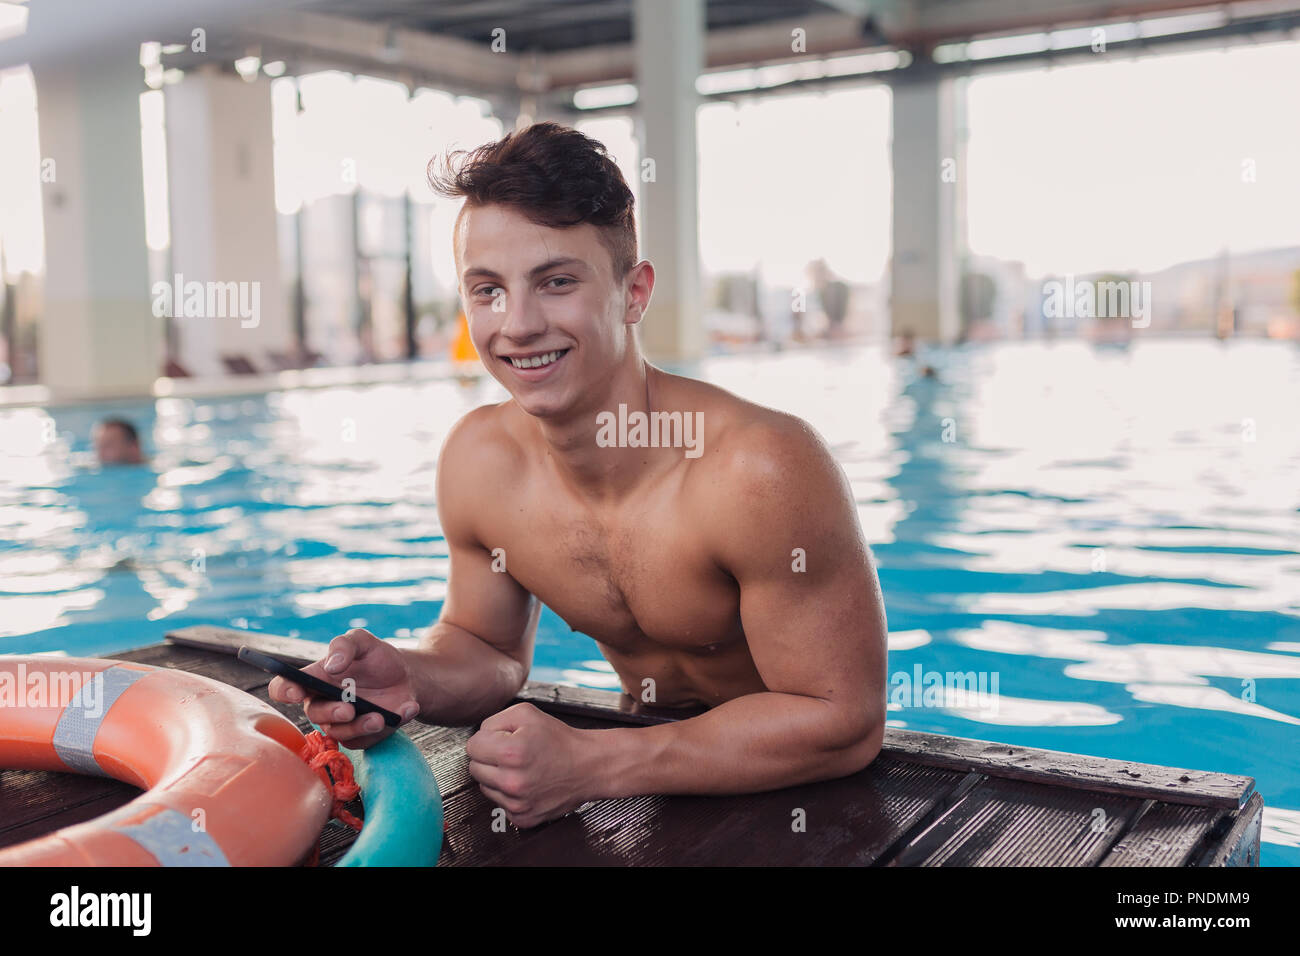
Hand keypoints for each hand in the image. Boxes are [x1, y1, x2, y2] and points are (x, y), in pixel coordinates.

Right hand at [267, 628, 420, 748]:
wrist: (406, 677)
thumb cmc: (376, 658)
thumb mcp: (363, 642)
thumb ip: (344, 645)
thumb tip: (332, 665)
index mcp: (315, 679)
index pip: (285, 687)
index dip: (285, 691)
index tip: (295, 692)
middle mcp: (323, 704)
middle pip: (314, 714)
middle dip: (331, 713)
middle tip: (348, 708)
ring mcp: (341, 724)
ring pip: (341, 733)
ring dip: (361, 726)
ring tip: (381, 717)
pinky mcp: (361, 737)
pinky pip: (369, 740)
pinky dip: (390, 726)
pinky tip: (408, 709)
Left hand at [466, 702, 592, 827]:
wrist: (588, 766)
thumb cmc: (560, 740)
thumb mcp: (526, 713)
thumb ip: (493, 721)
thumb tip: (478, 737)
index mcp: (511, 753)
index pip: (472, 747)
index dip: (486, 739)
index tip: (502, 739)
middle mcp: (512, 782)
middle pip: (474, 768)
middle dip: (489, 758)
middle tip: (512, 753)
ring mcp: (517, 803)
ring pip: (485, 786)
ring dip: (497, 776)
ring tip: (521, 767)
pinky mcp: (522, 818)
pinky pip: (499, 803)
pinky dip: (508, 793)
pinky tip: (526, 782)